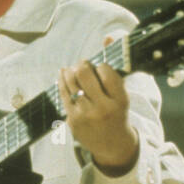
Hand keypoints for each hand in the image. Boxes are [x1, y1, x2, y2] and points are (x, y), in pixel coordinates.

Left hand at [58, 55, 139, 174]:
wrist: (112, 145)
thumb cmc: (117, 113)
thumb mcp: (121, 93)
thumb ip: (114, 67)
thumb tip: (107, 37)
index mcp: (120, 100)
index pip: (106, 71)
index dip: (100, 65)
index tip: (100, 68)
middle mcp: (103, 108)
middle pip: (85, 74)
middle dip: (82, 65)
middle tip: (82, 65)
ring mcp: (86, 115)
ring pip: (71, 82)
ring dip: (70, 71)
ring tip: (72, 69)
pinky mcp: (72, 121)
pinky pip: (64, 95)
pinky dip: (62, 81)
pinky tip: (63, 74)